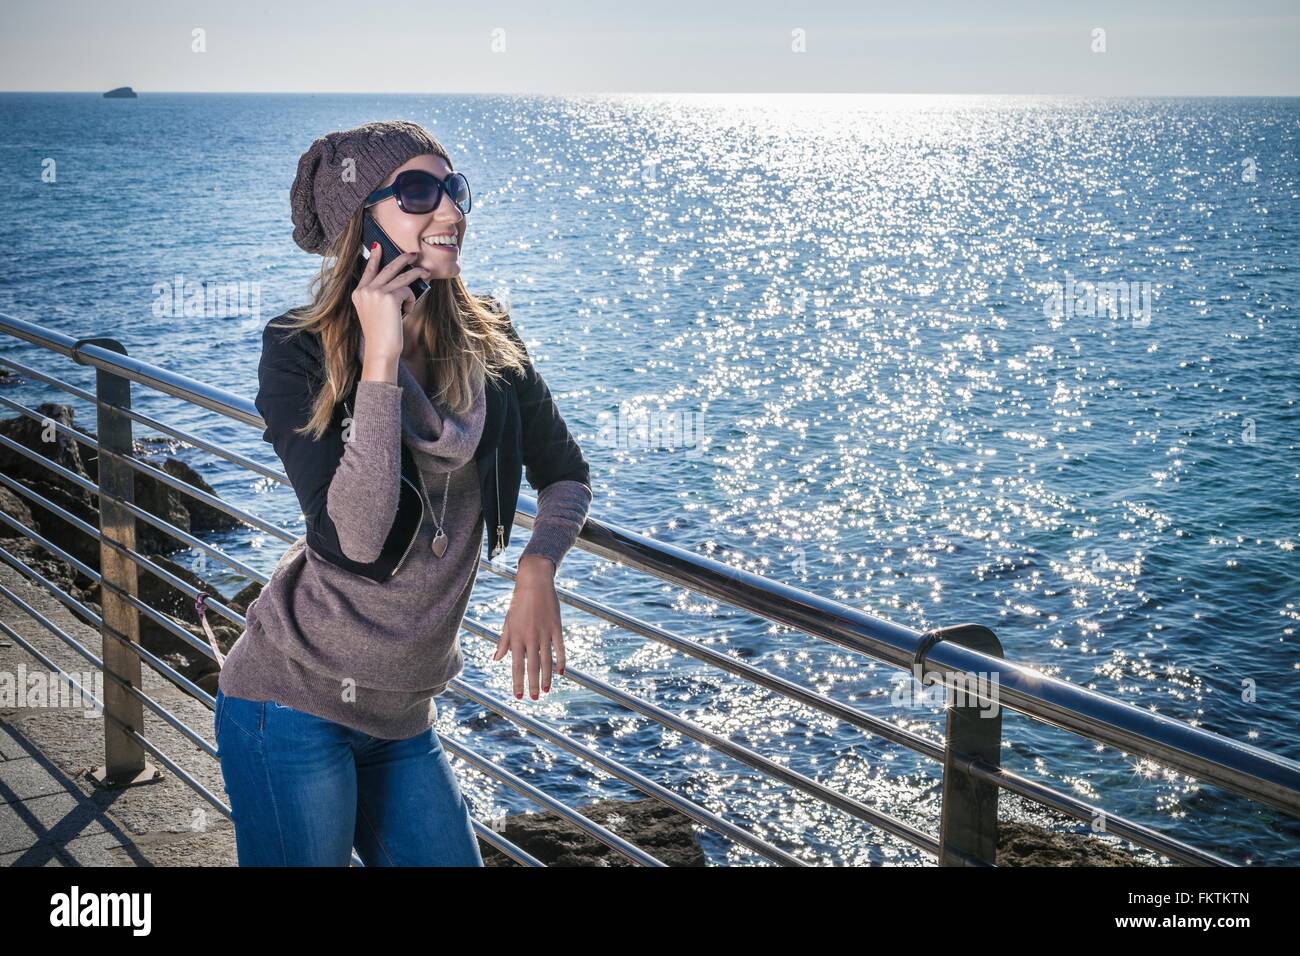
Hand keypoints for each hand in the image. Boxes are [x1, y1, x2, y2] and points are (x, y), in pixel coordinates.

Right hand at [351, 244, 427, 361]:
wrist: (380, 349)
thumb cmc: (381, 334)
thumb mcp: (375, 311)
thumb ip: (380, 295)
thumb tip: (399, 281)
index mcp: (358, 293)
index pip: (368, 270)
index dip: (374, 257)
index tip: (377, 246)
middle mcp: (365, 289)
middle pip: (387, 267)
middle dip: (403, 259)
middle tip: (413, 255)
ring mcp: (376, 292)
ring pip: (401, 276)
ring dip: (416, 273)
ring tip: (425, 273)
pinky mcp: (389, 297)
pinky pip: (407, 290)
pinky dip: (411, 300)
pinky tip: (407, 310)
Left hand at [492, 556, 563, 699]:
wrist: (534, 582)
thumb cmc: (518, 603)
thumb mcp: (508, 622)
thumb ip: (503, 642)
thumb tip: (496, 659)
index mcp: (516, 637)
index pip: (516, 665)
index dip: (517, 681)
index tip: (518, 696)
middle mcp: (530, 637)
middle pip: (532, 666)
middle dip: (533, 684)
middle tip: (534, 698)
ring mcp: (544, 633)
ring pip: (546, 660)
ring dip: (547, 677)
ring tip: (546, 690)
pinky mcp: (556, 627)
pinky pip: (560, 648)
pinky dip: (561, 661)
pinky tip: (561, 673)